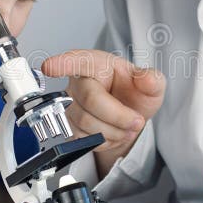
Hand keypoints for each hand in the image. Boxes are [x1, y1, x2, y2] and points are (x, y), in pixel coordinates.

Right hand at [41, 50, 164, 157]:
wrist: (129, 118)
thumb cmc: (133, 94)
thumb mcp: (151, 85)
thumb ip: (153, 80)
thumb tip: (148, 78)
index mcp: (96, 63)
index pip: (77, 61)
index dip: (62, 64)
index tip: (49, 67)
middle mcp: (79, 81)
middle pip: (91, 100)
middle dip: (118, 116)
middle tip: (137, 121)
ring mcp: (70, 104)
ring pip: (87, 123)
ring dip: (114, 131)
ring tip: (127, 127)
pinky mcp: (68, 126)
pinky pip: (84, 139)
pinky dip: (105, 141)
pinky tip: (113, 132)